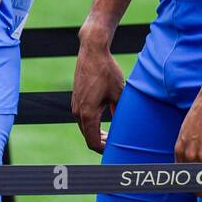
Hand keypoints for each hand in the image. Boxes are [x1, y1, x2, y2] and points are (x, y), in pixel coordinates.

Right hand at [71, 37, 124, 153]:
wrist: (92, 51)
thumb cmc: (107, 71)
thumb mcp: (119, 94)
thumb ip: (120, 114)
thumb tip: (126, 130)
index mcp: (88, 113)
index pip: (93, 142)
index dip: (105, 150)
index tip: (116, 150)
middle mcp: (78, 112)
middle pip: (88, 137)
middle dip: (102, 143)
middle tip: (117, 146)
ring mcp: (75, 105)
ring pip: (85, 128)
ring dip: (97, 134)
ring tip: (112, 136)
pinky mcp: (76, 99)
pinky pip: (83, 118)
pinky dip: (93, 124)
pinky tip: (105, 122)